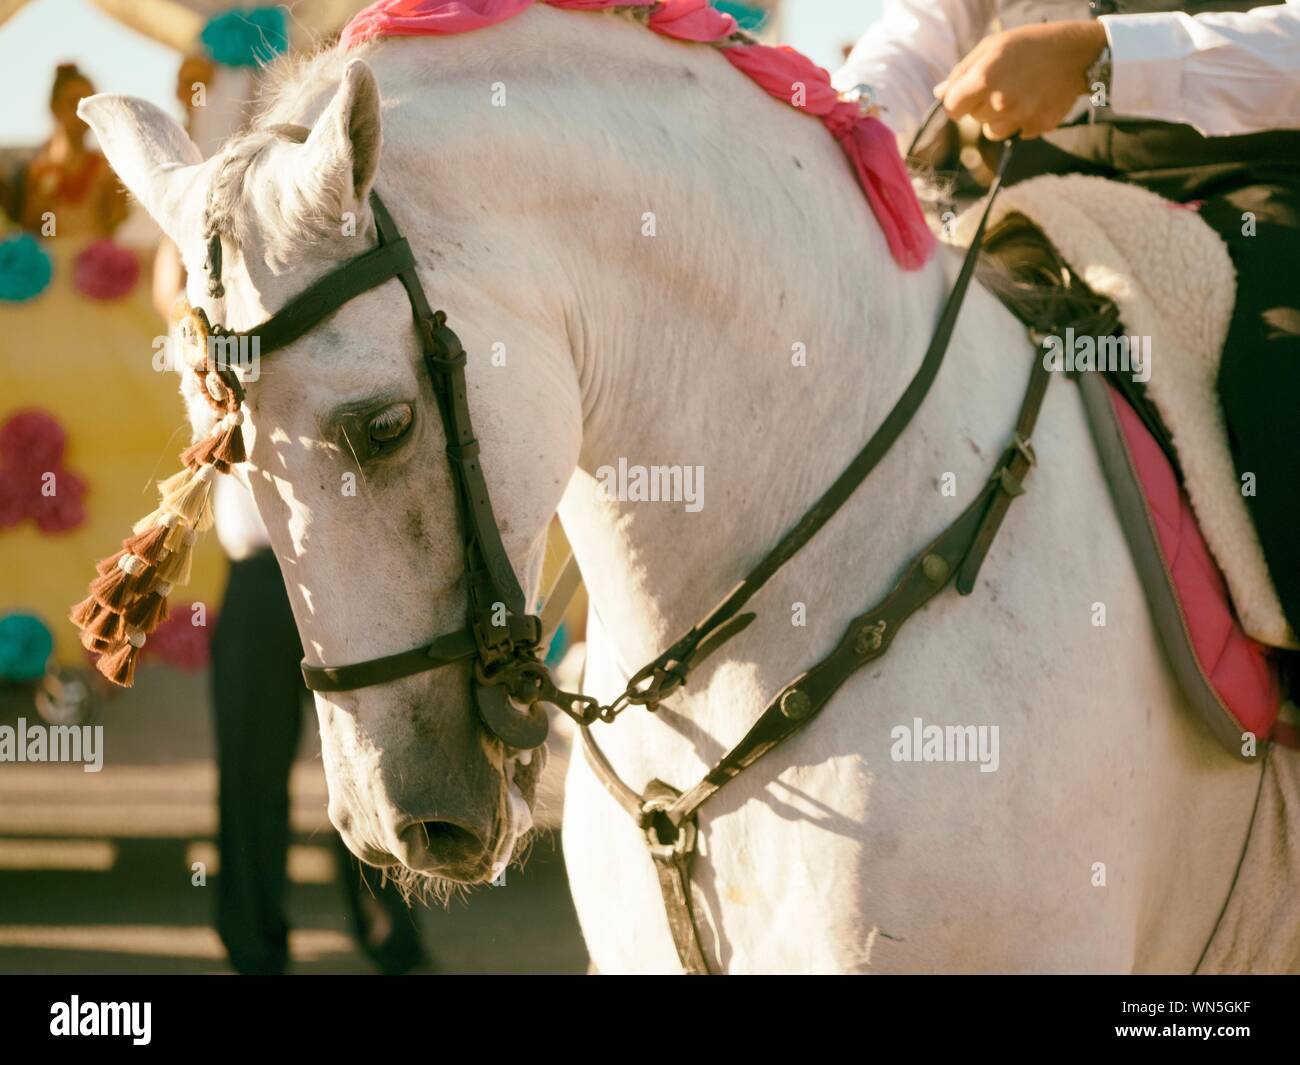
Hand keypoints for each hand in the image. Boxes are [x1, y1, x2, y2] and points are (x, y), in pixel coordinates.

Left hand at [934, 21, 1107, 139]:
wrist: (1076, 53)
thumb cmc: (1029, 44)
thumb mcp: (992, 46)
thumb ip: (962, 72)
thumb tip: (939, 93)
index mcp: (983, 78)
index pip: (951, 107)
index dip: (956, 102)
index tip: (965, 96)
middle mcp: (999, 102)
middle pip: (974, 118)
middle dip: (982, 104)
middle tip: (1004, 83)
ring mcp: (1019, 117)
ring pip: (992, 131)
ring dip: (1000, 117)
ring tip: (1019, 93)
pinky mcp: (1036, 128)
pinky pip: (1016, 133)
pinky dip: (1022, 121)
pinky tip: (1034, 100)